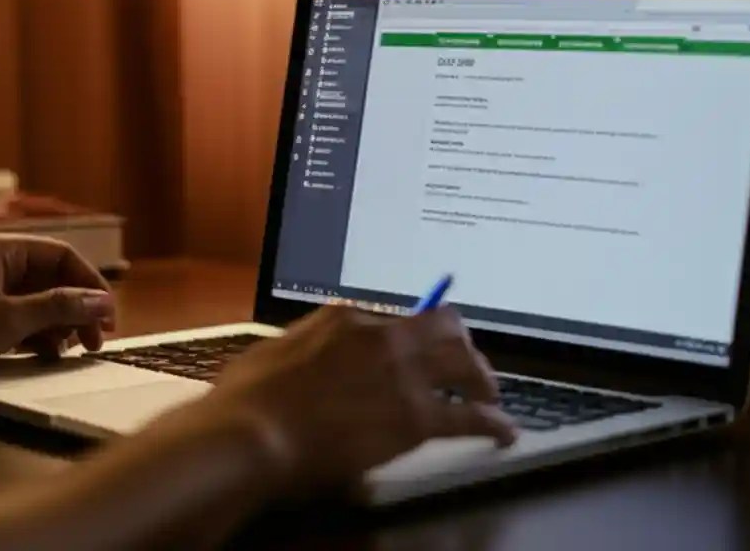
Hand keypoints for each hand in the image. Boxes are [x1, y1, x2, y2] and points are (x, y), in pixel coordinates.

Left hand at [0, 234, 115, 374]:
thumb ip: (59, 308)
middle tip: (94, 342)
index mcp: (2, 250)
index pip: (63, 257)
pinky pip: (16, 315)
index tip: (107, 318)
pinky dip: (34, 333)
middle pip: (51, 278)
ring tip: (69, 352)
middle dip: (76, 309)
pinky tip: (43, 354)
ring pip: (35, 299)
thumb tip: (101, 301)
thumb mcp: (8, 320)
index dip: (90, 285)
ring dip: (57, 324)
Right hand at [181, 305, 516, 495]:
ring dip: (481, 378)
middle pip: (444, 327)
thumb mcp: (273, 352)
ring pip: (465, 363)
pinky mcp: (416, 417)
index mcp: (345, 315)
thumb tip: (308, 356)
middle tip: (466, 364)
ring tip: (488, 394)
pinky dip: (492, 423)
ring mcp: (404, 375)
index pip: (395, 316)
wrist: (252, 433)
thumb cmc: (247, 398)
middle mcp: (383, 335)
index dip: (410, 335)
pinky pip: (469, 415)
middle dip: (460, 344)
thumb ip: (304, 347)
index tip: (415, 347)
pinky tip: (502, 432)